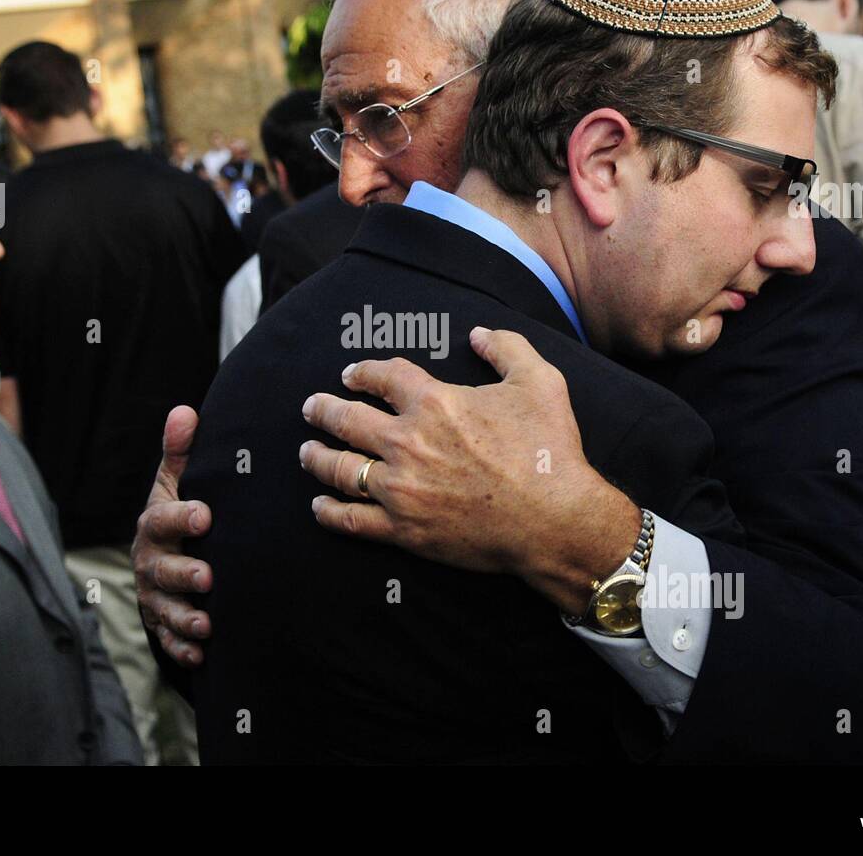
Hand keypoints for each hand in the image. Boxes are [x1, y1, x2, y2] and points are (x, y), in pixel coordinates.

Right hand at [131, 405, 214, 666]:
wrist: (166, 553)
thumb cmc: (177, 511)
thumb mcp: (177, 480)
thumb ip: (181, 450)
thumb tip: (186, 411)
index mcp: (154, 523)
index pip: (162, 518)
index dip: (181, 516)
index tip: (206, 514)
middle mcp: (150, 560)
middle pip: (161, 569)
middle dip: (182, 573)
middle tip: (207, 576)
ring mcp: (154, 594)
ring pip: (164, 609)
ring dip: (184, 616)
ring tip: (206, 623)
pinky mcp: (162, 623)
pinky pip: (168, 639)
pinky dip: (182, 647)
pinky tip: (200, 654)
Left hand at [298, 327, 637, 614]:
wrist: (555, 520)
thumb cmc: (549, 450)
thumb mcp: (540, 382)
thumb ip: (507, 348)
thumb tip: (478, 333)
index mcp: (434, 403)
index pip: (383, 377)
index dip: (363, 372)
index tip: (351, 374)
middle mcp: (407, 442)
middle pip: (347, 419)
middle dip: (322, 409)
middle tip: (310, 407)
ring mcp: (400, 488)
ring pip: (340, 469)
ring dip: (317, 456)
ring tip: (306, 451)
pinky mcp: (403, 529)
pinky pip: (351, 520)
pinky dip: (328, 512)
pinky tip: (319, 506)